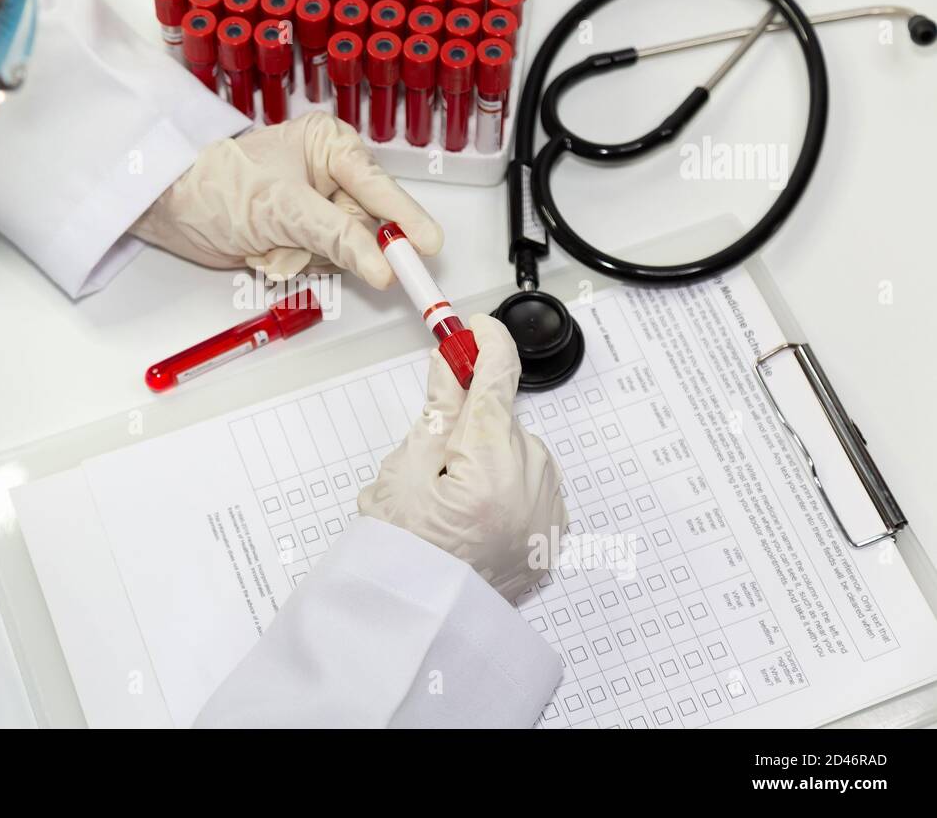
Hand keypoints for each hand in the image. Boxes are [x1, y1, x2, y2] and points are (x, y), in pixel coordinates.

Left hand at [129, 112, 442, 288]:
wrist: (169, 208)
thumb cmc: (218, 185)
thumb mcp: (285, 208)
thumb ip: (338, 237)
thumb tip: (381, 264)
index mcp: (331, 145)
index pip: (379, 187)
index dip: (405, 219)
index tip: (428, 247)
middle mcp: (330, 175)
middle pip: (368, 223)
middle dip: (345, 244)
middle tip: (337, 258)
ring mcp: (316, 209)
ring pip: (345, 250)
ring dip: (313, 258)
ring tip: (274, 243)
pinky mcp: (300, 238)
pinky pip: (321, 265)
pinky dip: (296, 267)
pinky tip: (268, 253)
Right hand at [359, 314, 567, 601]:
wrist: (422, 626)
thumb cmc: (403, 558)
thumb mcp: (402, 474)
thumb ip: (435, 414)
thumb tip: (450, 365)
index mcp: (491, 465)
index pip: (497, 379)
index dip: (485, 344)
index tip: (474, 328)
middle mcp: (532, 484)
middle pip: (502, 421)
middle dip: (470, 424)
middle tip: (431, 462)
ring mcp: (547, 512)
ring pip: (518, 452)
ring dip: (489, 457)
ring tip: (449, 501)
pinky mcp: (552, 535)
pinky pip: (531, 486)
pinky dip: (506, 487)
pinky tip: (474, 516)